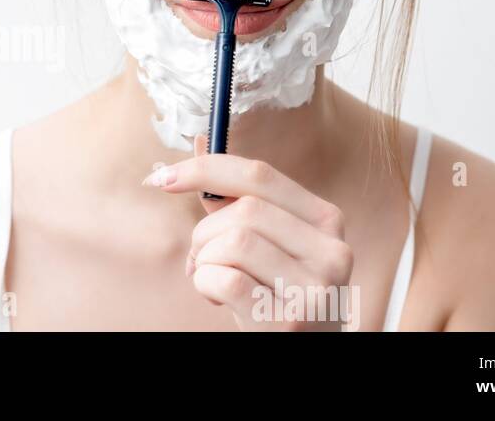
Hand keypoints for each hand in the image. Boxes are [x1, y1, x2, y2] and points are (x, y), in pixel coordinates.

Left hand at [141, 134, 355, 330]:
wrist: (306, 351)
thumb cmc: (278, 293)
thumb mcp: (270, 245)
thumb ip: (237, 200)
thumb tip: (200, 142)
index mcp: (326, 220)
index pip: (260, 175)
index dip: (205, 169)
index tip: (163, 178)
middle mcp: (331, 250)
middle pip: (243, 210)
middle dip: (204, 232)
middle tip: (200, 258)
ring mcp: (315, 287)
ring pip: (232, 242)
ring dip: (205, 261)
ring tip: (213, 279)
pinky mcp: (290, 319)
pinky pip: (225, 280)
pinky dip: (206, 286)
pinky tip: (219, 299)